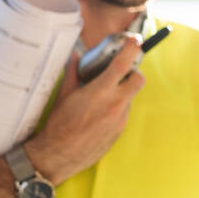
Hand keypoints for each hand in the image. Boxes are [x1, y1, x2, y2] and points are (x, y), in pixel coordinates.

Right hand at [22, 35, 145, 184]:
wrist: (59, 155)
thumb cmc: (59, 125)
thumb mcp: (64, 95)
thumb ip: (73, 73)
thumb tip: (75, 56)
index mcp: (101, 91)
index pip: (123, 64)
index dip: (132, 49)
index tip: (134, 41)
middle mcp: (115, 105)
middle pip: (139, 80)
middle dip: (133, 73)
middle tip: (120, 74)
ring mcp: (120, 120)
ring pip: (130, 98)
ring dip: (121, 94)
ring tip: (101, 98)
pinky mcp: (120, 132)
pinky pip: (124, 114)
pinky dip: (116, 109)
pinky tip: (99, 114)